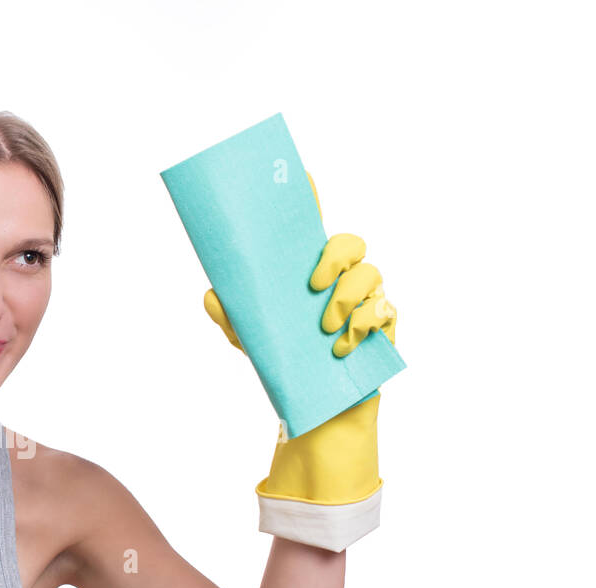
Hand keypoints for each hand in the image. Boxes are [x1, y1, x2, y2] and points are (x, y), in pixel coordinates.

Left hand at [203, 173, 397, 357]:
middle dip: (334, 259)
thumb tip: (212, 295)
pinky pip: (383, 309)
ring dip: (347, 299)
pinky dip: (362, 326)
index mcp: (308, 272)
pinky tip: (343, 346)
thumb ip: (231, 318)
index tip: (303, 176)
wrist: (317, 404)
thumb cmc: (286, 361)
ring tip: (326, 329)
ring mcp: (367, 298)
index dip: (311, 200)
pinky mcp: (383, 322)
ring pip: (371, 274)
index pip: (311, 230)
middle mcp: (342, 277)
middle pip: (350, 242)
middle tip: (314, 286)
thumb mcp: (251, 340)